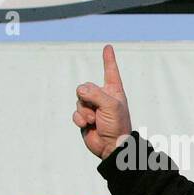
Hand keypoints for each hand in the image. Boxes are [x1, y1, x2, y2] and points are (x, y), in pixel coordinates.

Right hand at [72, 44, 131, 159]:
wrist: (112, 147)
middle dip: (88, 99)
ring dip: (85, 112)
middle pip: (85, 87)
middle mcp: (103, 97)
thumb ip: (95, 94)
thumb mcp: (110, 106)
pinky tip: (87, 126)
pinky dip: (79, 119)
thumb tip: (80, 91)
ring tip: (95, 121)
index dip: (108, 60)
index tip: (108, 47)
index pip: (111, 72)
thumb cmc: (117, 126)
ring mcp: (92, 107)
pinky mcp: (84, 118)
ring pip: (78, 100)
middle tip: (98, 111)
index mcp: (114, 92)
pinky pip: (75, 113)